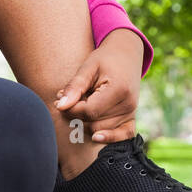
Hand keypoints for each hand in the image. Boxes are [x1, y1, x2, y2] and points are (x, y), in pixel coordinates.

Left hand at [53, 29, 142, 143]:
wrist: (126, 54)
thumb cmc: (105, 58)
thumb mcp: (88, 67)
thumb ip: (74, 87)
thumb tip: (60, 107)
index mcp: (119, 89)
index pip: (89, 111)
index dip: (71, 109)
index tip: (60, 98)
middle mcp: (128, 104)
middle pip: (94, 123)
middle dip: (75, 115)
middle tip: (68, 100)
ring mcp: (131, 112)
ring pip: (101, 129)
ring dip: (85, 121)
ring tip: (80, 103)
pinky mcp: (132, 117)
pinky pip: (123, 135)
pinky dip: (109, 137)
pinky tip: (96, 136)